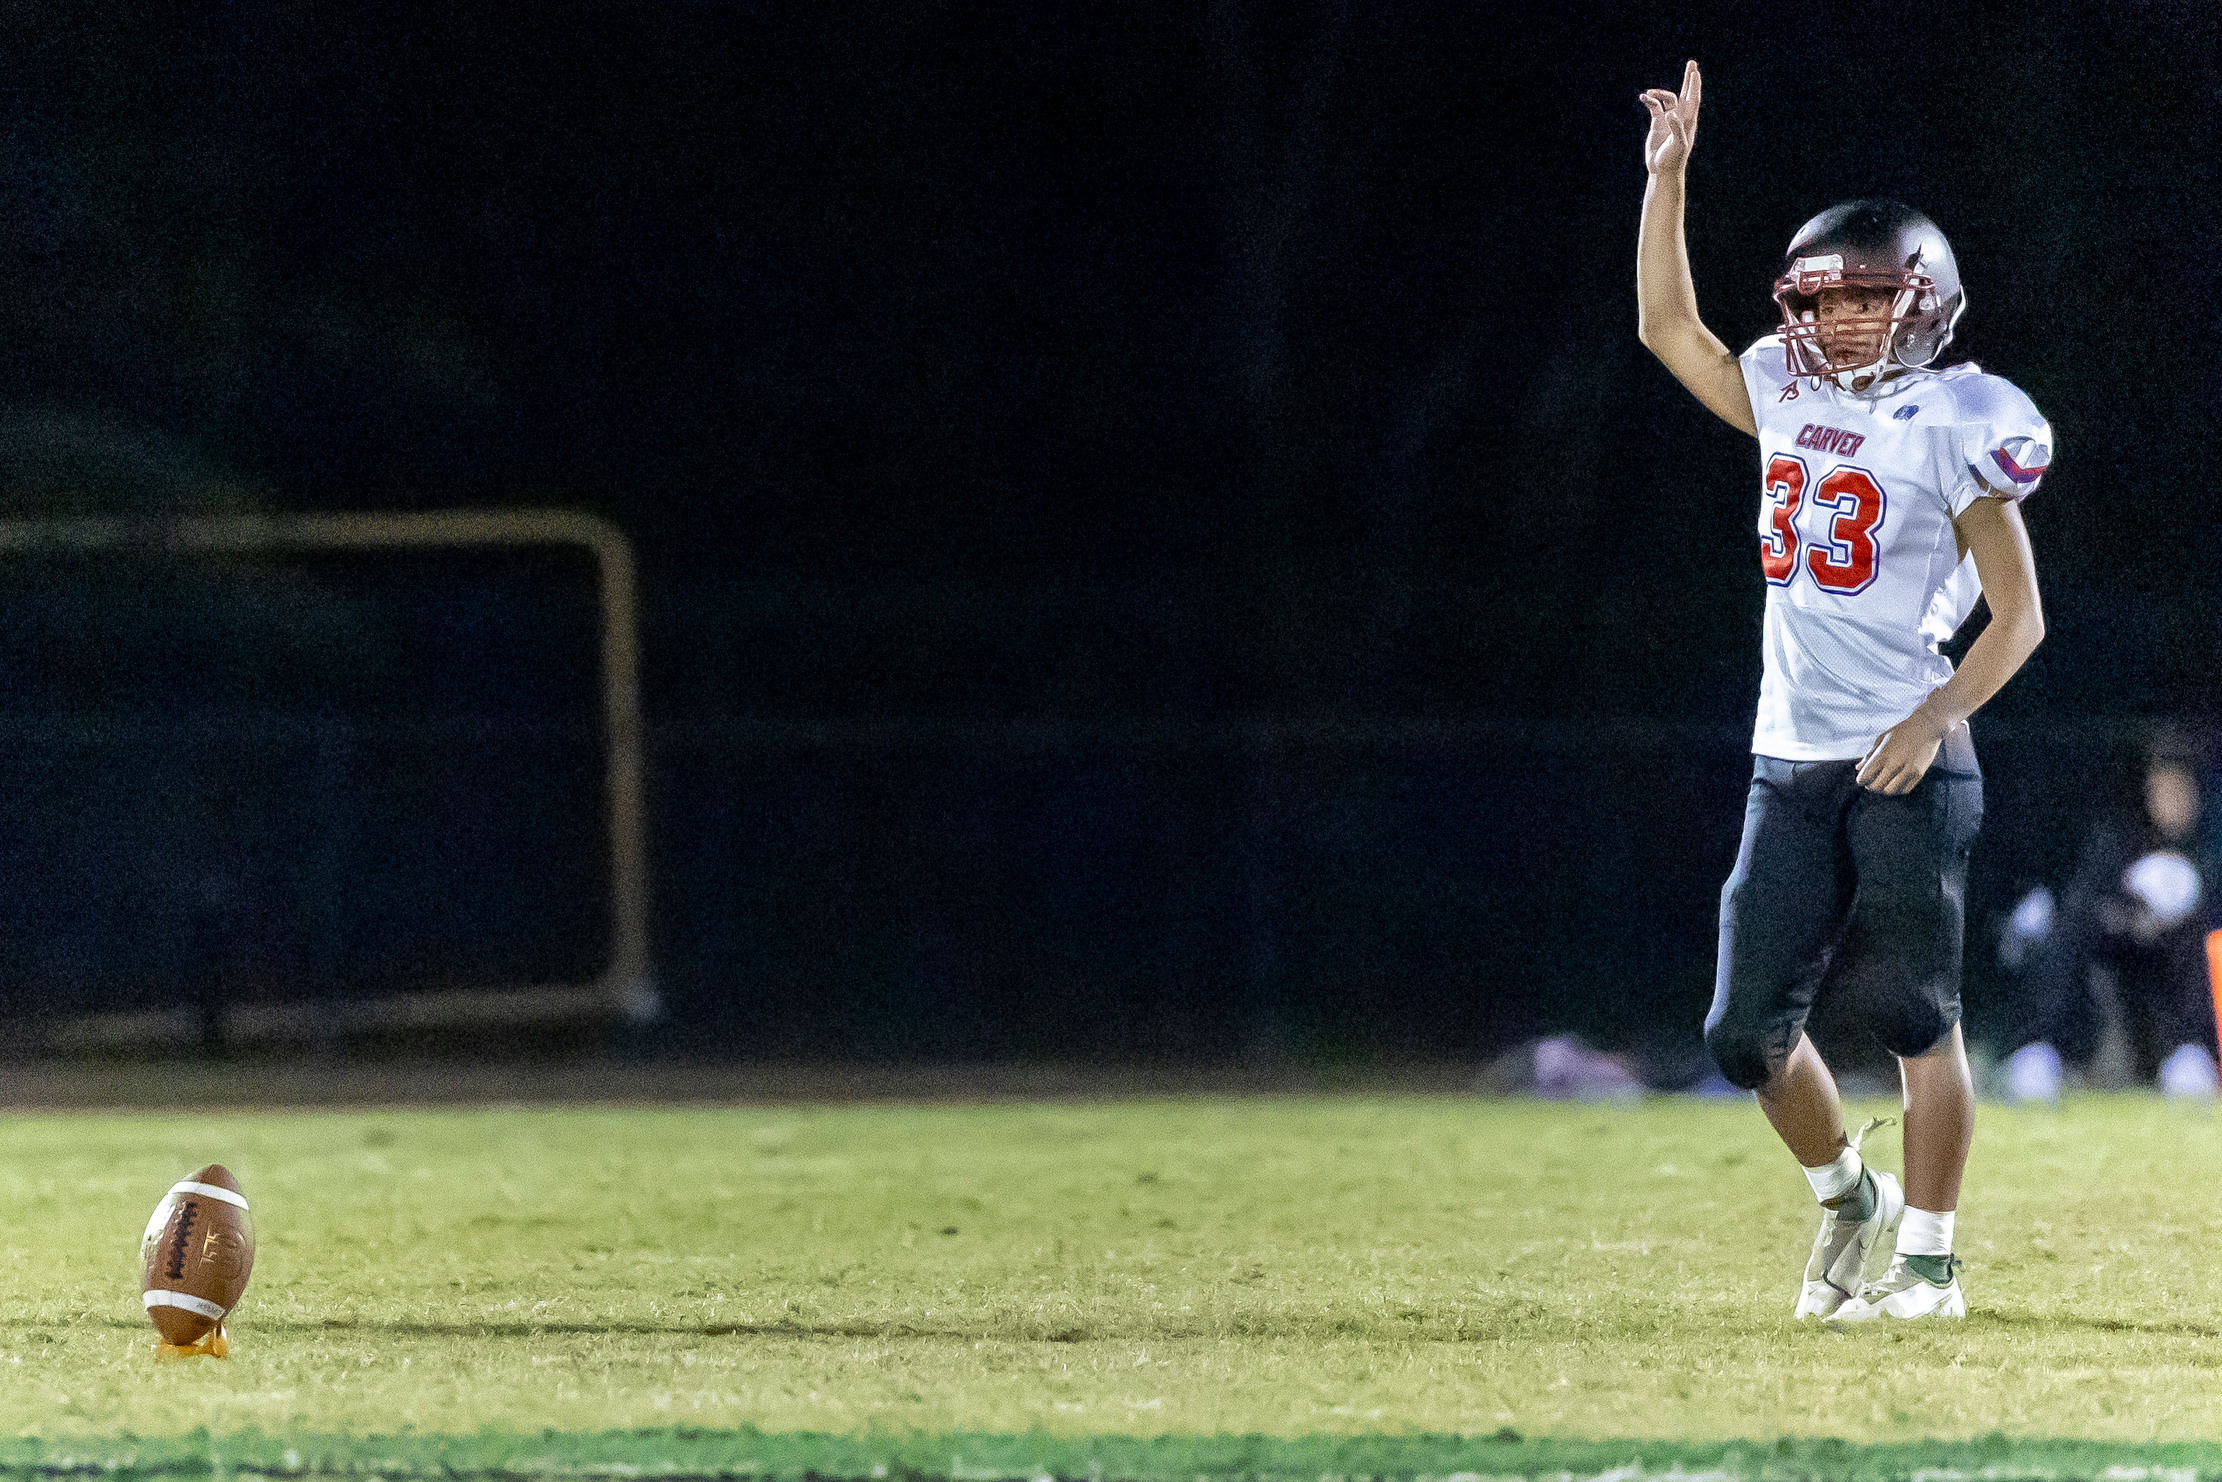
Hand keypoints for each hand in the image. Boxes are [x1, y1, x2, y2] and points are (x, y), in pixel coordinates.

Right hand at [1639, 61, 1700, 175]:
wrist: (1662, 169)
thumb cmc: (1673, 159)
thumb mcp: (1677, 145)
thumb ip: (1676, 129)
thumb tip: (1671, 114)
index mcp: (1688, 120)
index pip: (1693, 98)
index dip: (1694, 85)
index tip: (1694, 72)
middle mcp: (1680, 116)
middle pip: (1686, 93)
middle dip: (1689, 78)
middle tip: (1692, 63)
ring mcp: (1669, 119)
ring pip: (1667, 99)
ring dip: (1659, 93)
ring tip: (1649, 94)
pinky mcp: (1658, 123)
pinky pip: (1654, 107)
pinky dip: (1649, 101)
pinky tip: (1643, 98)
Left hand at [1856, 708, 1946, 795]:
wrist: (1927, 727)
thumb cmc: (1902, 731)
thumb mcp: (1882, 739)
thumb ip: (1869, 755)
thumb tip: (1858, 767)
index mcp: (1883, 755)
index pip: (1865, 777)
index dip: (1861, 780)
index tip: (1863, 777)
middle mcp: (1895, 764)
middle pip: (1876, 787)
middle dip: (1871, 786)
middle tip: (1872, 781)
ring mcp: (1908, 770)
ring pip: (1890, 791)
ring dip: (1884, 789)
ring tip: (1884, 782)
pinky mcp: (1919, 774)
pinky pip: (1904, 790)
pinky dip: (1897, 789)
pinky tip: (1895, 782)